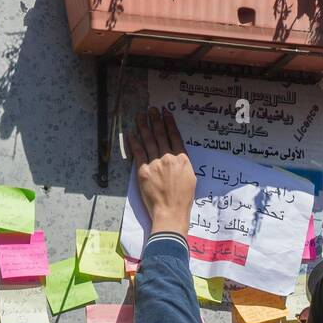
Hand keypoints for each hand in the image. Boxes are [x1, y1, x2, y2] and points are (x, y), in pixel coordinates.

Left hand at [128, 107, 195, 237]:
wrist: (170, 212)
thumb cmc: (183, 199)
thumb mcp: (191, 178)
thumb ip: (183, 164)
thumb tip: (178, 156)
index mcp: (182, 159)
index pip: (174, 136)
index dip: (169, 123)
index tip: (166, 113)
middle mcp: (168, 158)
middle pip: (160, 134)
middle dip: (155, 119)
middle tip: (152, 109)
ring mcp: (155, 163)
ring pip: (148, 140)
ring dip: (144, 126)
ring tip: (141, 116)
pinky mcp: (143, 171)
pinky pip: (138, 153)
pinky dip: (134, 142)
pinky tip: (132, 133)